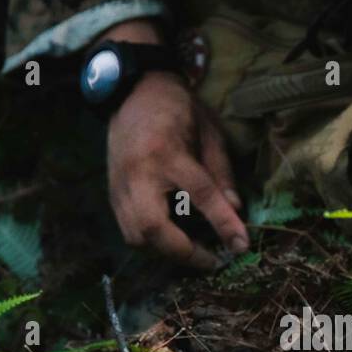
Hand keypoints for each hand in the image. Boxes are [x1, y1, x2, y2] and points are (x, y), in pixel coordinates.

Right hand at [103, 23, 246, 269]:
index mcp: (167, 152)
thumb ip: (221, 174)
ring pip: (136, 236)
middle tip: (210, 260)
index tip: (240, 246)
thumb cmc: (177, 109)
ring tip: (193, 251)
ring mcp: (119, 185)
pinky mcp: (112, 194)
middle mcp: (138, 173)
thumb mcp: (209, 132)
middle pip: (153, 227)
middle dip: (182, 252)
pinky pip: (128, 230)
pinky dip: (151, 242)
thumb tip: (236, 212)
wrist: (132, 91)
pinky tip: (172, 240)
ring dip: (165, 251)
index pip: (199, 194)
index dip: (222, 223)